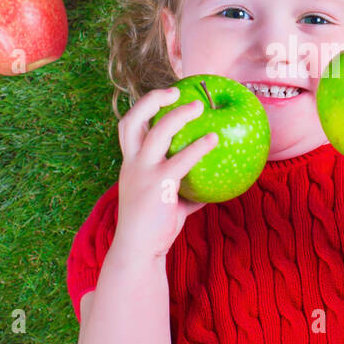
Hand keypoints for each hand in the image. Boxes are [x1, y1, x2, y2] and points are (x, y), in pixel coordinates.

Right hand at [112, 86, 217, 260]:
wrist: (138, 251)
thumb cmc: (154, 228)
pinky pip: (181, 160)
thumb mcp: (168, 203)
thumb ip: (185, 190)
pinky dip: (199, 146)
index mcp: (130, 164)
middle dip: (152, 100)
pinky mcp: (158, 185)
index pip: (128, 127)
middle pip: (131, 120)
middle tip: (177, 92)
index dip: (143, 107)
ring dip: (178, 115)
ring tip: (199, 106)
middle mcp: (132, 164)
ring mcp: (143, 173)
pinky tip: (215, 139)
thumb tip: (212, 186)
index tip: (164, 96)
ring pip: (156, 132)